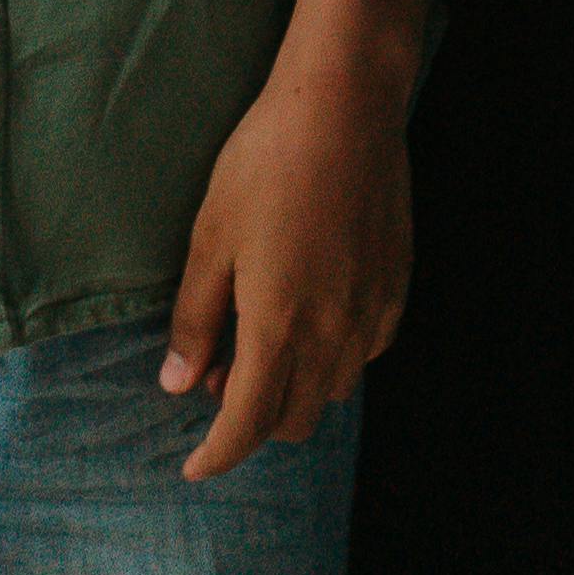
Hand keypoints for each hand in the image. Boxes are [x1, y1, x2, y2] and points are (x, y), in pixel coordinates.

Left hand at [160, 0, 425, 484]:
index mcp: (278, 328)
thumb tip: (178, 384)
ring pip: (332, 390)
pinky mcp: (395, 286)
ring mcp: (371, 313)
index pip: (246, 426)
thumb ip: (196, 320)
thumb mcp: (210, 239)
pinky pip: (365, 351)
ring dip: (296, 388)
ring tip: (264, 340)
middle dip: (253, 420)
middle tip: (220, 376)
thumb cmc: (265, 164)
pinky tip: (314, 313)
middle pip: (293, 420)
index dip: (217, 456)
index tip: (194, 468)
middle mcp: (332, 334)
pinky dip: (334, 356)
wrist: (344, 106)